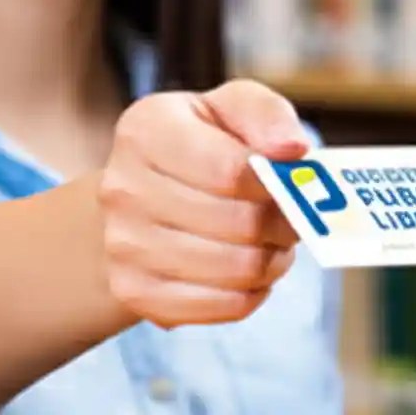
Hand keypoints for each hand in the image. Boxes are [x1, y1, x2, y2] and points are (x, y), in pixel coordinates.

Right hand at [99, 79, 307, 328]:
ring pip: (238, 270)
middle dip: (283, 222)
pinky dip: (254, 291)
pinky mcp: (136, 293)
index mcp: (145, 130)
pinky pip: (225, 306)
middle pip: (240, 223)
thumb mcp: (232, 109)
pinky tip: (249, 268)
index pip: (231, 171)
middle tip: (292, 215)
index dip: (277, 181)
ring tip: (271, 240)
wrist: (141, 196)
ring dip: (273, 258)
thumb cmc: (201, 144)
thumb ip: (267, 116)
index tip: (291, 179)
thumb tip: (292, 150)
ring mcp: (123, 246)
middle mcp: (123, 188)